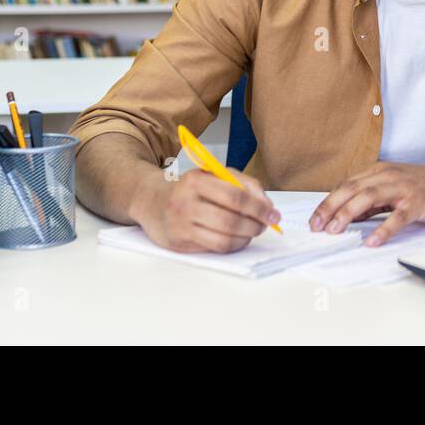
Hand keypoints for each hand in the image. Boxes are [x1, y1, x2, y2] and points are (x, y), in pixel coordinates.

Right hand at [132, 168, 280, 252]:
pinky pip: (214, 249)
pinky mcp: (179, 245)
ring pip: (224, 240)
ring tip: (252, 231)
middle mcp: (185, 204)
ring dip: (246, 238)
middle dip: (255, 225)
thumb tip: (266, 204)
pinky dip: (232, 245)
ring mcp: (180, 226)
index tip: (273, 213)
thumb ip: (242, 183)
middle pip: (231, 221)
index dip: (259, 207)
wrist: (151, 200)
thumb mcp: (213, 175)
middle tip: (265, 224)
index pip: (235, 196)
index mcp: (196, 181)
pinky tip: (237, 238)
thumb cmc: (189, 188)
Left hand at [309, 161, 424, 246]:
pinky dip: (384, 229)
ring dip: (348, 214)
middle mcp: (388, 176)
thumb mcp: (394, 188)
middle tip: (317, 227)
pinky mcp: (419, 201)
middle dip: (330, 208)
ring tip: (335, 231)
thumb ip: (373, 200)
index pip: (346, 186)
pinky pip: (398, 216)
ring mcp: (403, 188)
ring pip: (369, 198)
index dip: (327, 203)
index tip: (314, 220)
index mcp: (379, 172)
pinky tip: (373, 241)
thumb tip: (350, 216)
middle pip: (352, 190)